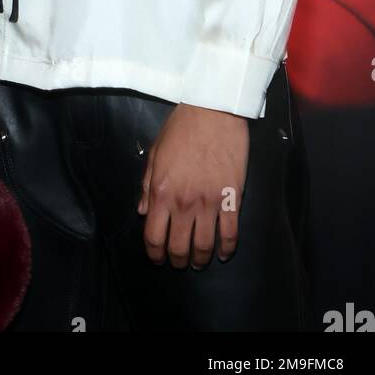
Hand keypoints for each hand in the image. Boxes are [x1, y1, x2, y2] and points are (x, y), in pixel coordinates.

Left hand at [137, 103, 248, 268]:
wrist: (212, 112)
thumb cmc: (181, 128)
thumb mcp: (155, 153)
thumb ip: (147, 185)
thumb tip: (142, 211)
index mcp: (162, 192)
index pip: (153, 235)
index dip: (154, 253)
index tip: (157, 257)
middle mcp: (184, 203)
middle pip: (178, 247)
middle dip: (176, 260)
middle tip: (178, 262)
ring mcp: (210, 203)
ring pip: (205, 246)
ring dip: (201, 259)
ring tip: (199, 262)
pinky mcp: (232, 199)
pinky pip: (230, 234)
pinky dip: (226, 249)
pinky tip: (222, 253)